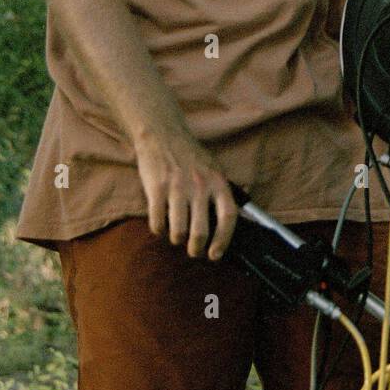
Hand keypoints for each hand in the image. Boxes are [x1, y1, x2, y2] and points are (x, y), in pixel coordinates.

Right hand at [134, 129, 238, 259]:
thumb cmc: (190, 156)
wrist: (162, 134)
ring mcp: (177, 187)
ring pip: (178, 231)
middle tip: (194, 251)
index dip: (223, 240)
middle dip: (196, 249)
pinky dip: (158, 230)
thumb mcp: (214, 170)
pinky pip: (157, 222)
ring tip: (176, 236)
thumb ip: (221, 194)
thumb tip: (232, 224)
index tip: (215, 254)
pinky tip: (161, 226)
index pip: (228, 217)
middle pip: (200, 232)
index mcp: (218, 182)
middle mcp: (200, 186)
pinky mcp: (156, 188)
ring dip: (176, 239)